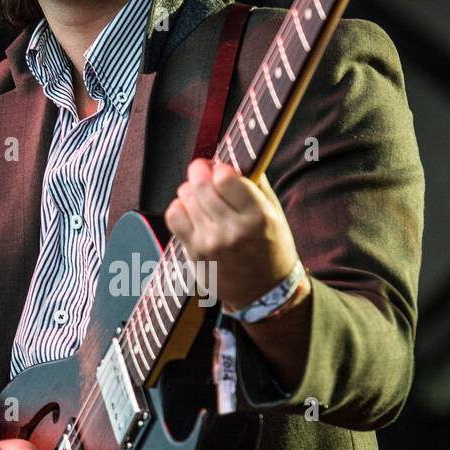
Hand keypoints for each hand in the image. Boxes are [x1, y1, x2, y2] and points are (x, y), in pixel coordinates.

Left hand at [163, 158, 300, 310]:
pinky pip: (174, 216)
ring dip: (190, 189)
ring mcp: (210, 243)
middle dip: (200, 171)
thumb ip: (256, 183)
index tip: (222, 170)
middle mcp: (232, 230)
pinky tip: (190, 210)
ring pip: (185, 197)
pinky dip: (179, 207)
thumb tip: (233, 155)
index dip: (220, 168)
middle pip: (201, 184)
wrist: (264, 293)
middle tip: (203, 171)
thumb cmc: (271, 248)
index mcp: (257, 217)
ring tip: (200, 194)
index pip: (225, 177)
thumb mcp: (274, 213)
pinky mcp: (194, 252)